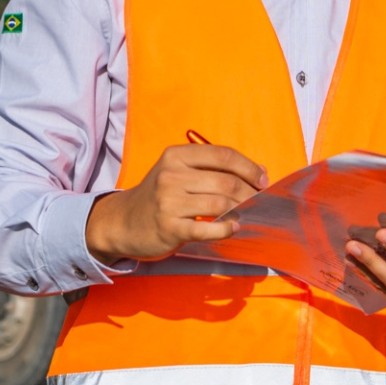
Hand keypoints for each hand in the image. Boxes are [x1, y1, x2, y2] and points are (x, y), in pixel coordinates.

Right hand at [85, 144, 267, 262]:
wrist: (122, 222)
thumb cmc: (160, 195)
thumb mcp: (180, 172)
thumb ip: (214, 169)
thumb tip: (259, 172)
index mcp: (177, 155)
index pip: (223, 156)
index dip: (249, 168)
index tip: (263, 180)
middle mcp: (172, 175)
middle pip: (226, 181)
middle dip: (249, 193)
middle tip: (259, 201)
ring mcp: (169, 202)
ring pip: (220, 204)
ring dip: (240, 211)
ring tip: (246, 214)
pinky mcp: (169, 227)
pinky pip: (207, 228)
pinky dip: (225, 229)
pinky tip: (232, 227)